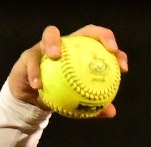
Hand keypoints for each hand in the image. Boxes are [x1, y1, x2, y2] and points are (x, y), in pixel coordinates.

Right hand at [7, 23, 128, 117]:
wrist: (32, 100)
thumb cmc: (59, 96)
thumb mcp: (77, 101)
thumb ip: (93, 105)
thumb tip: (111, 112)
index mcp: (80, 51)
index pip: (100, 42)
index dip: (114, 48)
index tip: (122, 65)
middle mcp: (66, 44)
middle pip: (83, 31)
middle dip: (97, 35)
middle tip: (106, 50)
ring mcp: (45, 46)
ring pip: (50, 34)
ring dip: (53, 43)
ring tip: (55, 56)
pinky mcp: (28, 56)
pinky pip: (31, 61)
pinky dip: (35, 73)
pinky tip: (38, 86)